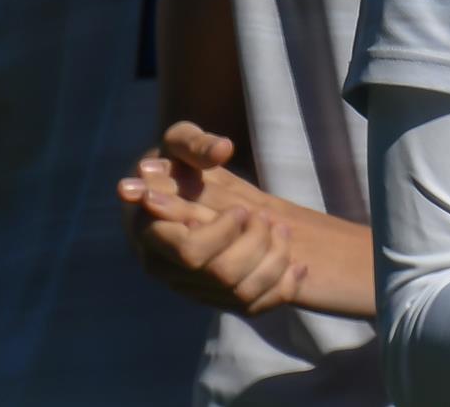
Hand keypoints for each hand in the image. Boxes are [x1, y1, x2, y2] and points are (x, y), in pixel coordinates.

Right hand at [118, 123, 305, 314]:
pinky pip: (253, 309)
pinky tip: (297, 265)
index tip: (242, 209)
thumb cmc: (176, 160)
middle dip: (255, 244)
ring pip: (241, 295)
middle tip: (266, 217)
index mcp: (151, 234)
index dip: (224, 232)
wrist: (179, 188)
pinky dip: (281, 290)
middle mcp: (166, 269)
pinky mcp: (214, 297)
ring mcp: (191, 287)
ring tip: (282, 231)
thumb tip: (222, 150)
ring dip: (273, 263)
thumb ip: (196, 144)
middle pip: (221, 275)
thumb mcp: (180, 141)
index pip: (191, 253)